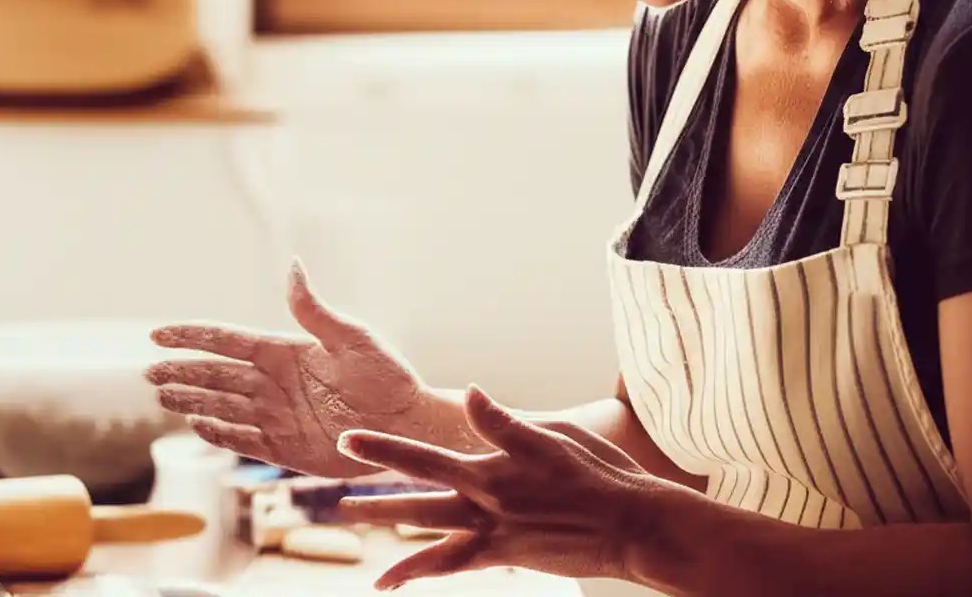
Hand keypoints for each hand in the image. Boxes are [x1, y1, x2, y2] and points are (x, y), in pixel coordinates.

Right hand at [146, 260, 435, 477]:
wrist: (410, 424)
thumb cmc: (388, 376)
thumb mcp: (352, 337)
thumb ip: (314, 309)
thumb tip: (293, 265)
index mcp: (286, 351)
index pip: (227, 342)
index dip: (192, 337)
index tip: (157, 334)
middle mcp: (275, 383)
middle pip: (217, 376)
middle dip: (182, 372)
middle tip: (149, 372)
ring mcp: (277, 417)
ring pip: (223, 407)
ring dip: (192, 402)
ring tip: (162, 396)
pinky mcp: (286, 449)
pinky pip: (244, 441)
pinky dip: (219, 434)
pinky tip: (197, 427)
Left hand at [336, 386, 680, 590]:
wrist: (633, 528)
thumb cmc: (600, 474)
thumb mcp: (554, 436)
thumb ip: (504, 422)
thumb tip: (470, 392)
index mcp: (492, 469)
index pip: (424, 456)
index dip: (383, 448)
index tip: (347, 440)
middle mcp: (484, 504)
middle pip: (417, 496)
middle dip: (376, 490)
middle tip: (338, 488)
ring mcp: (492, 533)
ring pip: (427, 532)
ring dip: (387, 526)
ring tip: (349, 521)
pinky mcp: (503, 556)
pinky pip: (449, 567)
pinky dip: (416, 572)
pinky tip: (388, 581)